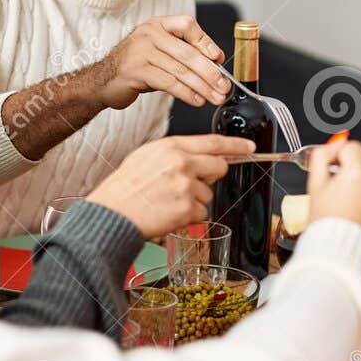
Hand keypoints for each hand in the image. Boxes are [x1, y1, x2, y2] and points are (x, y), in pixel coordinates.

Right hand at [85, 135, 251, 238]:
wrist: (111, 214)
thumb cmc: (125, 188)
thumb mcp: (146, 156)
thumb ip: (175, 154)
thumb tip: (200, 157)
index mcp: (171, 147)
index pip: (213, 142)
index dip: (235, 145)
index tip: (249, 147)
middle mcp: (182, 163)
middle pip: (219, 166)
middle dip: (210, 176)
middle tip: (188, 185)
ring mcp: (186, 186)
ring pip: (208, 194)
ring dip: (194, 201)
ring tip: (168, 202)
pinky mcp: (187, 209)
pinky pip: (201, 214)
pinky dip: (188, 218)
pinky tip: (169, 214)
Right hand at [93, 16, 228, 109]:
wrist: (103, 80)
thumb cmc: (137, 66)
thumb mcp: (161, 53)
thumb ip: (184, 53)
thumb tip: (217, 62)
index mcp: (158, 25)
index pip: (187, 25)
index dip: (205, 41)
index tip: (219, 58)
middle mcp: (148, 34)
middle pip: (187, 52)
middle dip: (210, 72)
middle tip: (224, 86)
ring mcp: (140, 52)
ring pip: (180, 70)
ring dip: (202, 86)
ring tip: (215, 97)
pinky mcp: (135, 71)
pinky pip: (167, 83)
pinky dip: (186, 93)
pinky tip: (196, 100)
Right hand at [307, 138, 360, 253]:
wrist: (338, 254)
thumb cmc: (325, 224)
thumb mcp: (314, 186)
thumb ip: (322, 157)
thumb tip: (335, 144)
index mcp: (356, 173)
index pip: (353, 147)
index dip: (341, 154)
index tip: (335, 165)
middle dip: (357, 166)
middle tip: (342, 184)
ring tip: (352, 201)